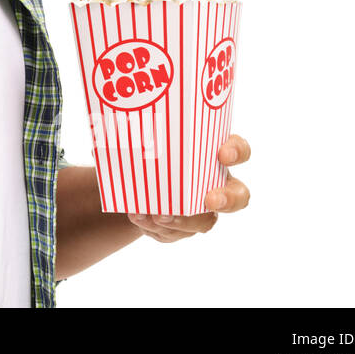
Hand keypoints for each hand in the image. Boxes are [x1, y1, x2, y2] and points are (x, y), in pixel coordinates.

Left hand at [127, 134, 250, 242]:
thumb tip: (117, 121)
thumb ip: (137, 133)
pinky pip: (176, 232)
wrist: (127, 179)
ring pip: (205, 221)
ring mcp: (201, 208)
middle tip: (209, 201)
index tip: (223, 154)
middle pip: (238, 195)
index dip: (237, 152)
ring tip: (156, 215)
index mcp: (210, 153)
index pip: (238, 149)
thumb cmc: (142, 149)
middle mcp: (214, 182)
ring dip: (182, 221)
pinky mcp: (183, 227)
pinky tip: (139, 217)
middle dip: (228, 199)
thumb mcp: (141, 138)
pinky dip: (156, 227)